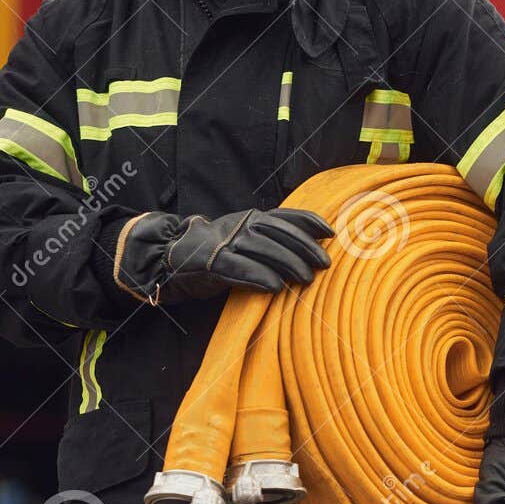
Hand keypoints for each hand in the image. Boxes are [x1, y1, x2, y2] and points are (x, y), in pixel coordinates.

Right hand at [115, 208, 333, 303]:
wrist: (173, 256)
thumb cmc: (216, 250)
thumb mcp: (245, 238)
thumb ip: (271, 239)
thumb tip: (308, 246)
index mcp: (251, 218)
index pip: (286, 216)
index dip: (309, 222)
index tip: (330, 233)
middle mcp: (241, 226)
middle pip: (279, 234)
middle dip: (305, 248)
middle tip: (323, 265)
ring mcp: (226, 244)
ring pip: (263, 250)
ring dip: (288, 264)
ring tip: (307, 278)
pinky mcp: (213, 264)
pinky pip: (240, 269)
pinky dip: (259, 277)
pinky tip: (276, 287)